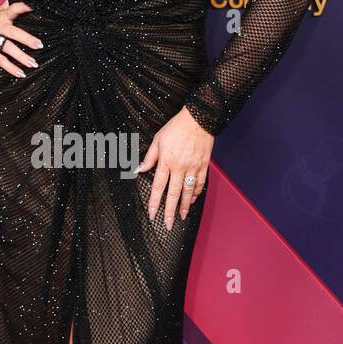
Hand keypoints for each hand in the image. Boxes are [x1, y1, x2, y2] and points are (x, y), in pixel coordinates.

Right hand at [0, 0, 42, 76]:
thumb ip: (7, 7)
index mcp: (1, 16)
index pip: (14, 9)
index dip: (25, 7)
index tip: (37, 8)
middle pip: (13, 31)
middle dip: (27, 38)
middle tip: (40, 45)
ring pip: (7, 47)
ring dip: (21, 56)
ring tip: (33, 63)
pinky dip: (10, 67)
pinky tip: (21, 73)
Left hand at [136, 106, 212, 228]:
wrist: (198, 119)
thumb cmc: (176, 128)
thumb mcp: (158, 140)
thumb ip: (149, 157)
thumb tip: (138, 169)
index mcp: (166, 161)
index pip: (158, 186)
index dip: (155, 202)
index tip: (153, 214)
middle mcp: (180, 167)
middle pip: (174, 194)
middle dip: (170, 211)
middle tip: (169, 225)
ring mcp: (193, 167)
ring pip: (188, 191)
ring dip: (185, 206)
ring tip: (182, 217)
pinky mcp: (203, 165)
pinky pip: (200, 183)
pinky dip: (196, 193)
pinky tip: (193, 200)